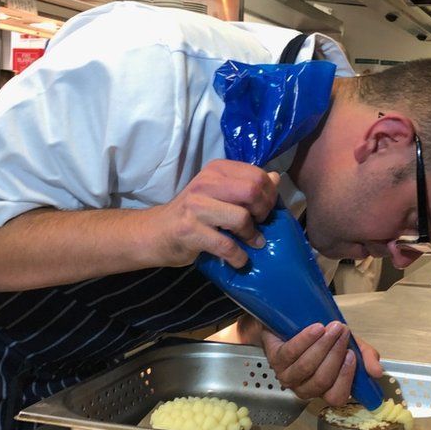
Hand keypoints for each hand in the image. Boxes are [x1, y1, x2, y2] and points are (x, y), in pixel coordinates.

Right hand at [148, 160, 280, 268]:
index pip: (257, 175)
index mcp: (216, 170)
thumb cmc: (192, 215)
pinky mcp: (189, 231)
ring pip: (241, 217)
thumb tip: (276, 178)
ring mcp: (195, 206)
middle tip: (259, 226)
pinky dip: (238, 257)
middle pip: (252, 191)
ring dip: (251, 236)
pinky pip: (226, 246)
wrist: (155, 233)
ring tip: (249, 243)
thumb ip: (245, 186)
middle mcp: (206, 183)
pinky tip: (238, 259)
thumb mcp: (219, 194)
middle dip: (263, 212)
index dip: (269, 196)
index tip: (263, 211)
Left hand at [261, 323, 383, 405]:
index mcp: (323, 390)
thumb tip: (378, 372)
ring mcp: (287, 376)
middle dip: (335, 354)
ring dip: (323, 346)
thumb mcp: (348, 345)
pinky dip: (306, 340)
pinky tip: (317, 328)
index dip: (345, 378)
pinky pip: (291, 353)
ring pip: (307, 367)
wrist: (291, 322)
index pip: (336, 397)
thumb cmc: (321, 339)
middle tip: (343, 332)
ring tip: (333, 327)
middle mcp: (304, 388)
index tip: (353, 355)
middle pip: (322, 380)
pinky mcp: (275, 359)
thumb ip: (365, 357)